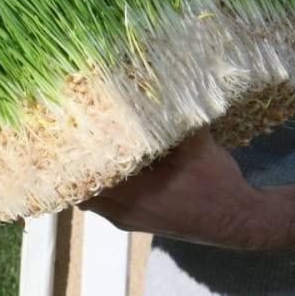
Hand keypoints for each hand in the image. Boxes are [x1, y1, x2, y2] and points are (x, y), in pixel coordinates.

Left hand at [79, 126, 294, 249]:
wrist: (239, 221)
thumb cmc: (217, 183)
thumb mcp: (197, 145)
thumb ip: (172, 119)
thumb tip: (154, 84)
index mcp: (134, 193)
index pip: (88, 173)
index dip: (74, 152)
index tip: (67, 130)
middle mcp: (123, 211)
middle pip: (79, 188)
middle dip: (71, 163)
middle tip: (67, 136)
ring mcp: (125, 220)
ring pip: (88, 198)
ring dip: (83, 175)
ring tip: (78, 148)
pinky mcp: (131, 222)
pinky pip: (102, 204)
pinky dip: (96, 186)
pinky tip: (100, 165)